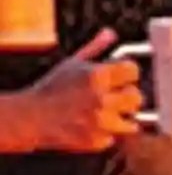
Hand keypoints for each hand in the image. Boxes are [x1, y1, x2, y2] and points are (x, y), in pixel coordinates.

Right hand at [26, 29, 143, 152]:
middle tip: (112, 96)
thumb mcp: (72, 63)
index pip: (133, 71)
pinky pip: (116, 136)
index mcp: (97, 76)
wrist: (31, 118)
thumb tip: (111, 33)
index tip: (120, 77)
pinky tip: (93, 125)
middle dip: (127, 96)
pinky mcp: (97, 141)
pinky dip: (107, 132)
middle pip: (137, 96)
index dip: (127, 73)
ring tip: (103, 112)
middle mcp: (102, 99)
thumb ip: (96, 48)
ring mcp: (101, 122)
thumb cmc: (52, 89)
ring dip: (120, 116)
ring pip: (132, 120)